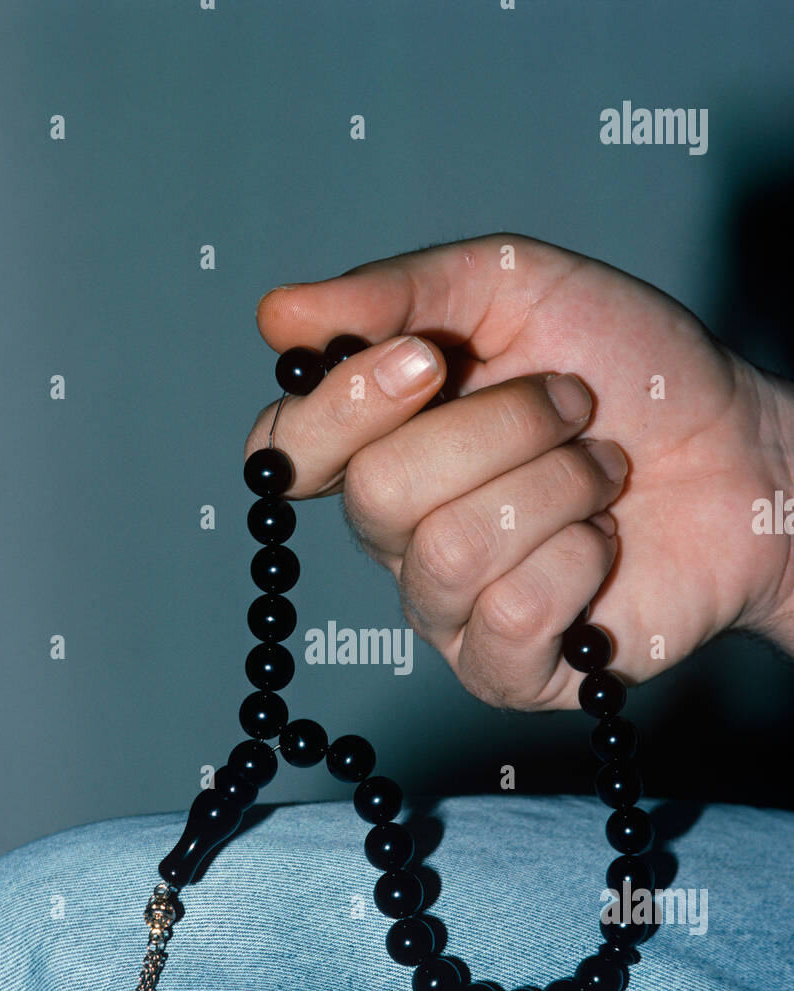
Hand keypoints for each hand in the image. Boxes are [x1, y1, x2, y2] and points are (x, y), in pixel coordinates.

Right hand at [248, 234, 793, 709]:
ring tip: (604, 472)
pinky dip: (577, 561)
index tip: (427, 360)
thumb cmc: (630, 369)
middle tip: (572, 404)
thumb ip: (398, 290)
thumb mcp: (516, 285)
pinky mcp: (506, 671)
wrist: (745, 450)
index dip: (340, 408)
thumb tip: (277, 315)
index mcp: (383, 444)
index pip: (288, 451)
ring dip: (555, 489)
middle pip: (378, 495)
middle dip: (502, 431)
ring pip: (450, 553)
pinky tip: (603, 545)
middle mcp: (399, 534)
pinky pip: (508, 620)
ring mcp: (448, 610)